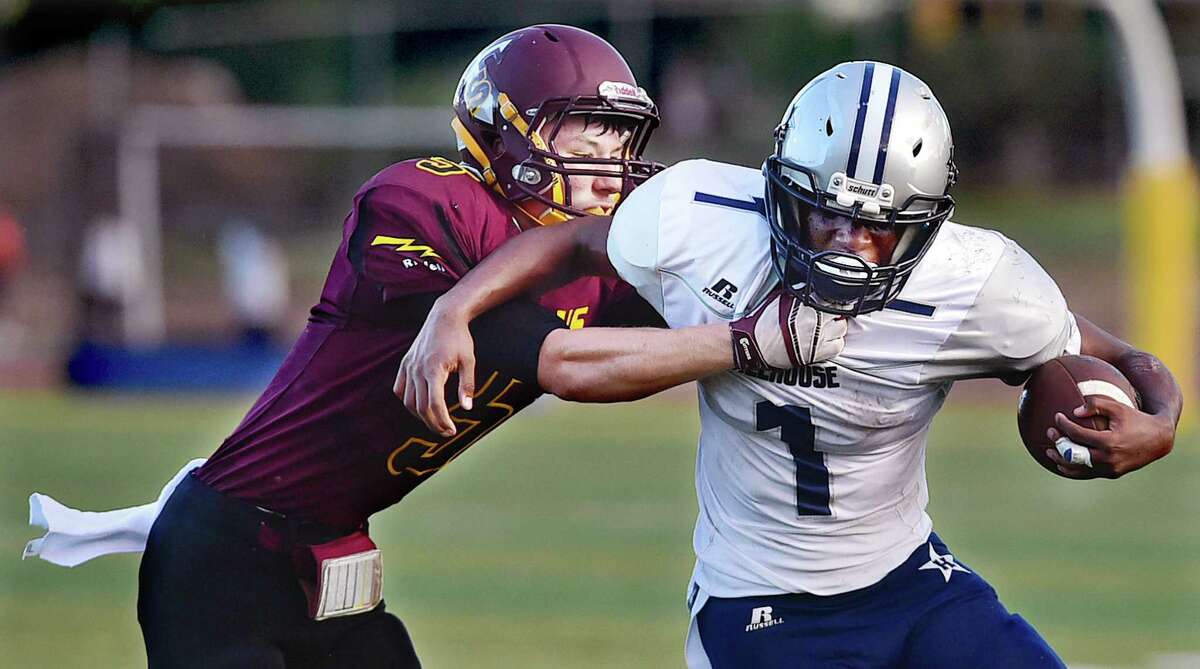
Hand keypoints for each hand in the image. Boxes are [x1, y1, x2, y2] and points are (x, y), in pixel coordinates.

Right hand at [394, 302, 475, 436]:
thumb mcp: (469, 361)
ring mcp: (408, 366)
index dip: (442, 421)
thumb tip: (467, 408)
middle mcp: (417, 369)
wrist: (445, 316)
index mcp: (434, 369)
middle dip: (433, 423)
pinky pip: (399, 389)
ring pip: (408, 401)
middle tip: (446, 431)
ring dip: (420, 415)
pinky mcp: (404, 363)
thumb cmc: (460, 338)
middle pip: (420, 407)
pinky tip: (419, 405)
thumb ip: (467, 385)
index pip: (434, 404)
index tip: (452, 430)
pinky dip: (407, 401)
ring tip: (435, 421)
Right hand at [729, 290, 847, 370]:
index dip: (832, 300)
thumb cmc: (763, 322)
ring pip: (841, 329)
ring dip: (836, 327)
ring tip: (825, 328)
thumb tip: (811, 289)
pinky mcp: (817, 353)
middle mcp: (814, 320)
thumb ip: (799, 293)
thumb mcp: (780, 299)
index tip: (831, 302)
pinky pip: (838, 346)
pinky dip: (835, 342)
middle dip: (834, 313)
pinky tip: (825, 340)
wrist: (754, 344)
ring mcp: (817, 337)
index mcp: (806, 304)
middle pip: (839, 312)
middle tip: (827, 316)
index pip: (831, 297)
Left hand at [1044, 396, 1174, 478]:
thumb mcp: (1118, 407)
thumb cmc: (1137, 419)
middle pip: (1073, 454)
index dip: (1063, 425)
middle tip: (1049, 433)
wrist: (1159, 440)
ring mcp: (1110, 469)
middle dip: (1058, 443)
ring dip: (1061, 461)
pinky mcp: (1112, 474)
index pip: (1077, 434)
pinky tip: (1063, 464)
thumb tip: (1074, 411)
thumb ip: (1096, 404)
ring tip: (1050, 452)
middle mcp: (1108, 458)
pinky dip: (1074, 470)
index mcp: (1109, 442)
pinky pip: (1088, 473)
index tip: (1057, 417)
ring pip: (1078, 468)